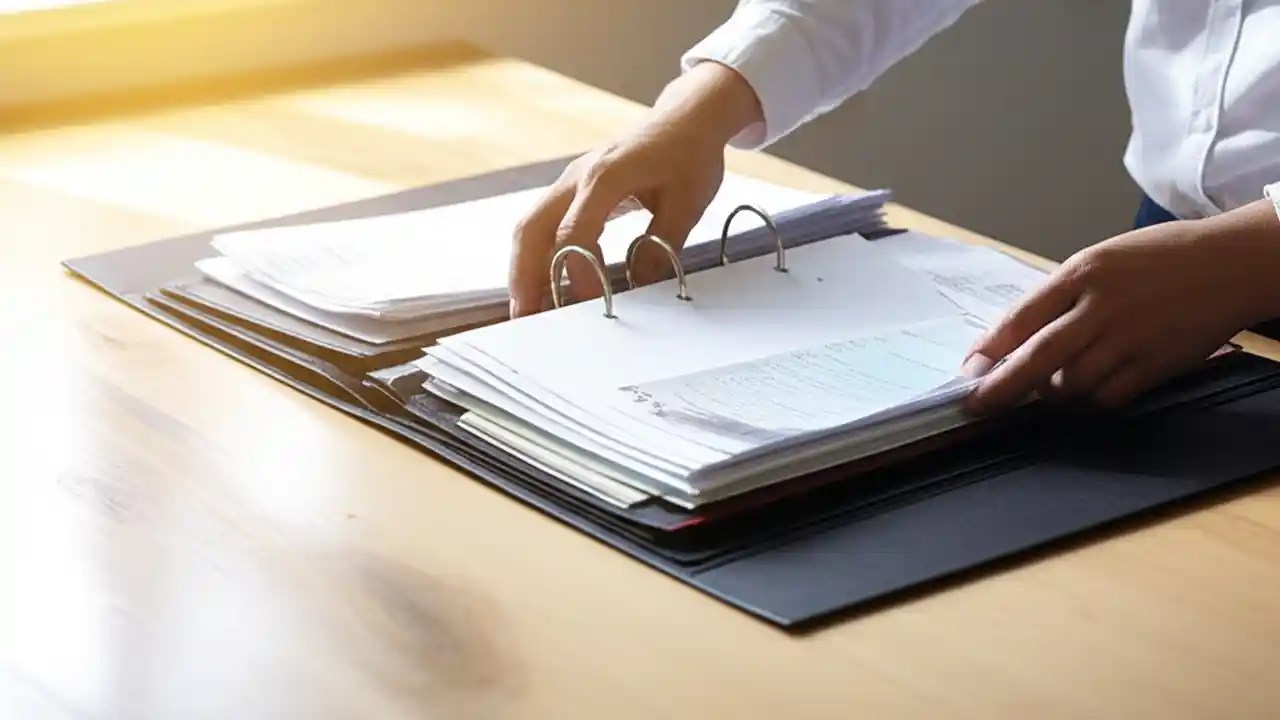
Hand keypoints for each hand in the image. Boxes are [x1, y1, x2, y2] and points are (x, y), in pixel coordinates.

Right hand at [508, 62, 761, 316]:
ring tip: (528, 311)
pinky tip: (553, 286)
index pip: (573, 232)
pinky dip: (542, 257)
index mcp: (606, 177)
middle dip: (523, 276)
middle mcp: (577, 179)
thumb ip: (662, 246)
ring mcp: (571, 183)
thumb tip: (640, 288)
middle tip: (523, 318)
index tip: (595, 303)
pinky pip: (546, 225)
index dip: (577, 272)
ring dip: (526, 269)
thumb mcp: (687, 204)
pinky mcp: (575, 191)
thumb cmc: (689, 154)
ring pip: (532, 228)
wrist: (687, 118)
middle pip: (532, 229)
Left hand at [963, 209, 1279, 412]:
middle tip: (978, 405)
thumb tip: (1013, 339)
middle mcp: (1102, 307)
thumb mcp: (1101, 261)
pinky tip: (1078, 398)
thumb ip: (1059, 298)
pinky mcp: (1156, 364)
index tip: (968, 371)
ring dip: (1047, 396)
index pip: (1021, 318)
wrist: (1230, 263)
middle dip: (1001, 388)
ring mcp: (1130, 339)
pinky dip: (1086, 403)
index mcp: (1082, 274)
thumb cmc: (1159, 259)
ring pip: (1071, 384)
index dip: (988, 350)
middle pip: (1038, 358)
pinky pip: (1107, 397)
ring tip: (1039, 394)